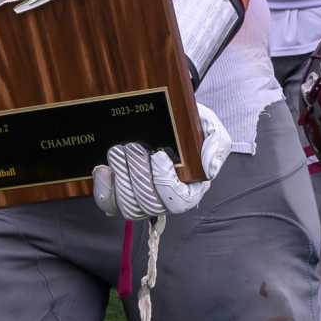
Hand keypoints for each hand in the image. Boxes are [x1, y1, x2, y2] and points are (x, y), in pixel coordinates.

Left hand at [93, 103, 231, 220]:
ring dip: (121, 178)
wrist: (162, 113)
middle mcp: (164, 198)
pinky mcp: (119, 193)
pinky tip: (104, 168)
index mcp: (189, 187)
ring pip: (128, 207)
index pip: (179, 201)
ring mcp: (140, 197)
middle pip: (150, 205)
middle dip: (139, 175)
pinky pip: (109, 203)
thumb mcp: (209, 126)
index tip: (158, 155)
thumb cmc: (187, 122)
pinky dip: (104, 188)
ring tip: (119, 150)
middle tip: (134, 146)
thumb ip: (216, 144)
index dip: (165, 183)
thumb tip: (210, 169)